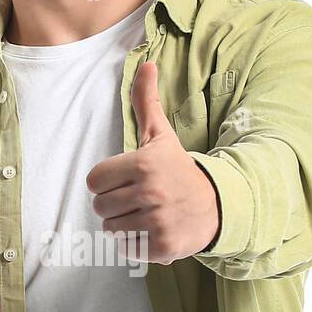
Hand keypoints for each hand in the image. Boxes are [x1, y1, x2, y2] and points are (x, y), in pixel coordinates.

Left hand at [85, 60, 220, 264]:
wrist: (217, 206)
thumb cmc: (179, 170)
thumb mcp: (161, 136)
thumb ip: (145, 102)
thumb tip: (146, 63)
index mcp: (143, 164)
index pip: (94, 181)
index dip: (107, 182)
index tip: (127, 181)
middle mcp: (150, 192)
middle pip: (100, 207)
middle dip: (115, 205)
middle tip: (139, 199)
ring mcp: (156, 221)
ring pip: (111, 229)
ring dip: (124, 225)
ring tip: (146, 215)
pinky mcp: (161, 246)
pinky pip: (127, 248)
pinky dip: (136, 244)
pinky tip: (153, 231)